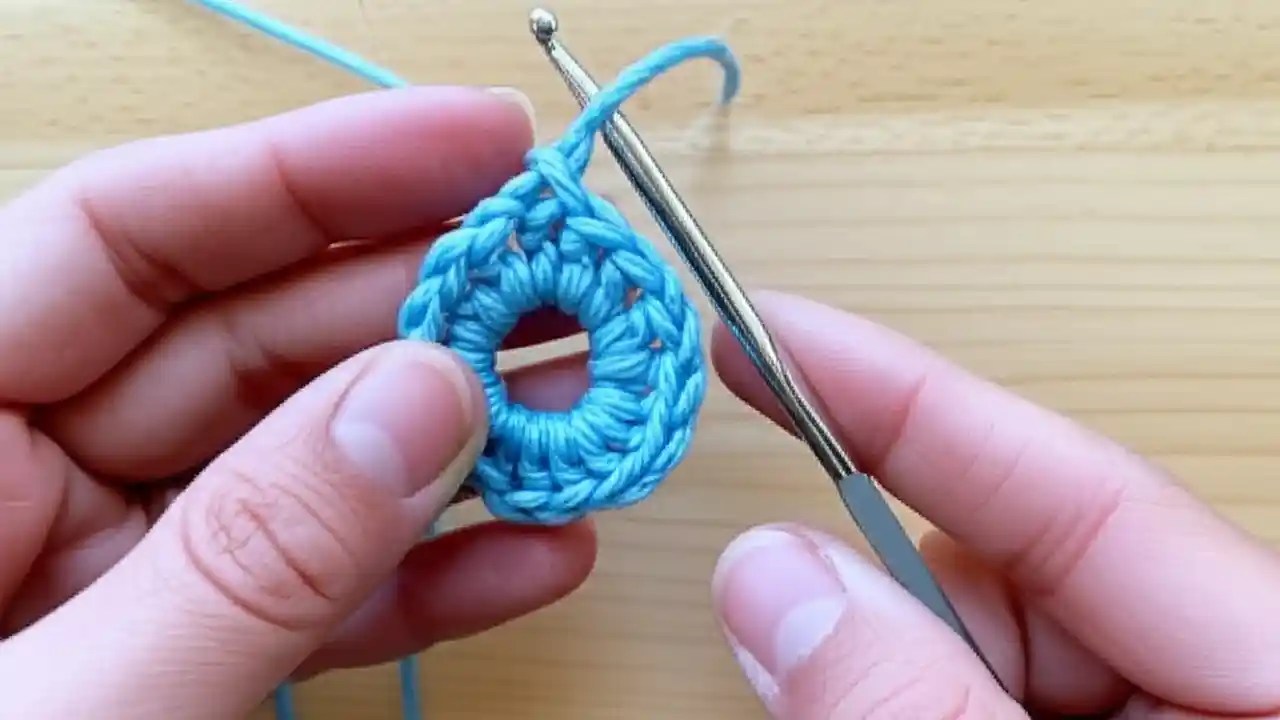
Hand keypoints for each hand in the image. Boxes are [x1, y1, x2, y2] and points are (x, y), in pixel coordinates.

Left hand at [0, 87, 595, 717]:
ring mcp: (112, 577)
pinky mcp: (184, 663)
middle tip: (578, 288)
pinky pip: (317, 594)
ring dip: (461, 445)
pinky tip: (534, 553)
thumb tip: (421, 404)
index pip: (129, 236)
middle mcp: (30, 476)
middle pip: (254, 339)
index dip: (316, 172)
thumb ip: (243, 556)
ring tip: (592, 414)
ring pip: (312, 464)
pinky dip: (428, 578)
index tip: (482, 145)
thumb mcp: (70, 708)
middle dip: (431, 311)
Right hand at [709, 291, 1279, 717]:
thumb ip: (918, 703)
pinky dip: (898, 711)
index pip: (1085, 493)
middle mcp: (1225, 686)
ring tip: (823, 707)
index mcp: (1277, 672)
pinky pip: (974, 700)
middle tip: (765, 607)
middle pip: (1014, 575)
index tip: (776, 332)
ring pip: (975, 647)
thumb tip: (770, 572)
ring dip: (883, 676)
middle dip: (884, 592)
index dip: (914, 398)